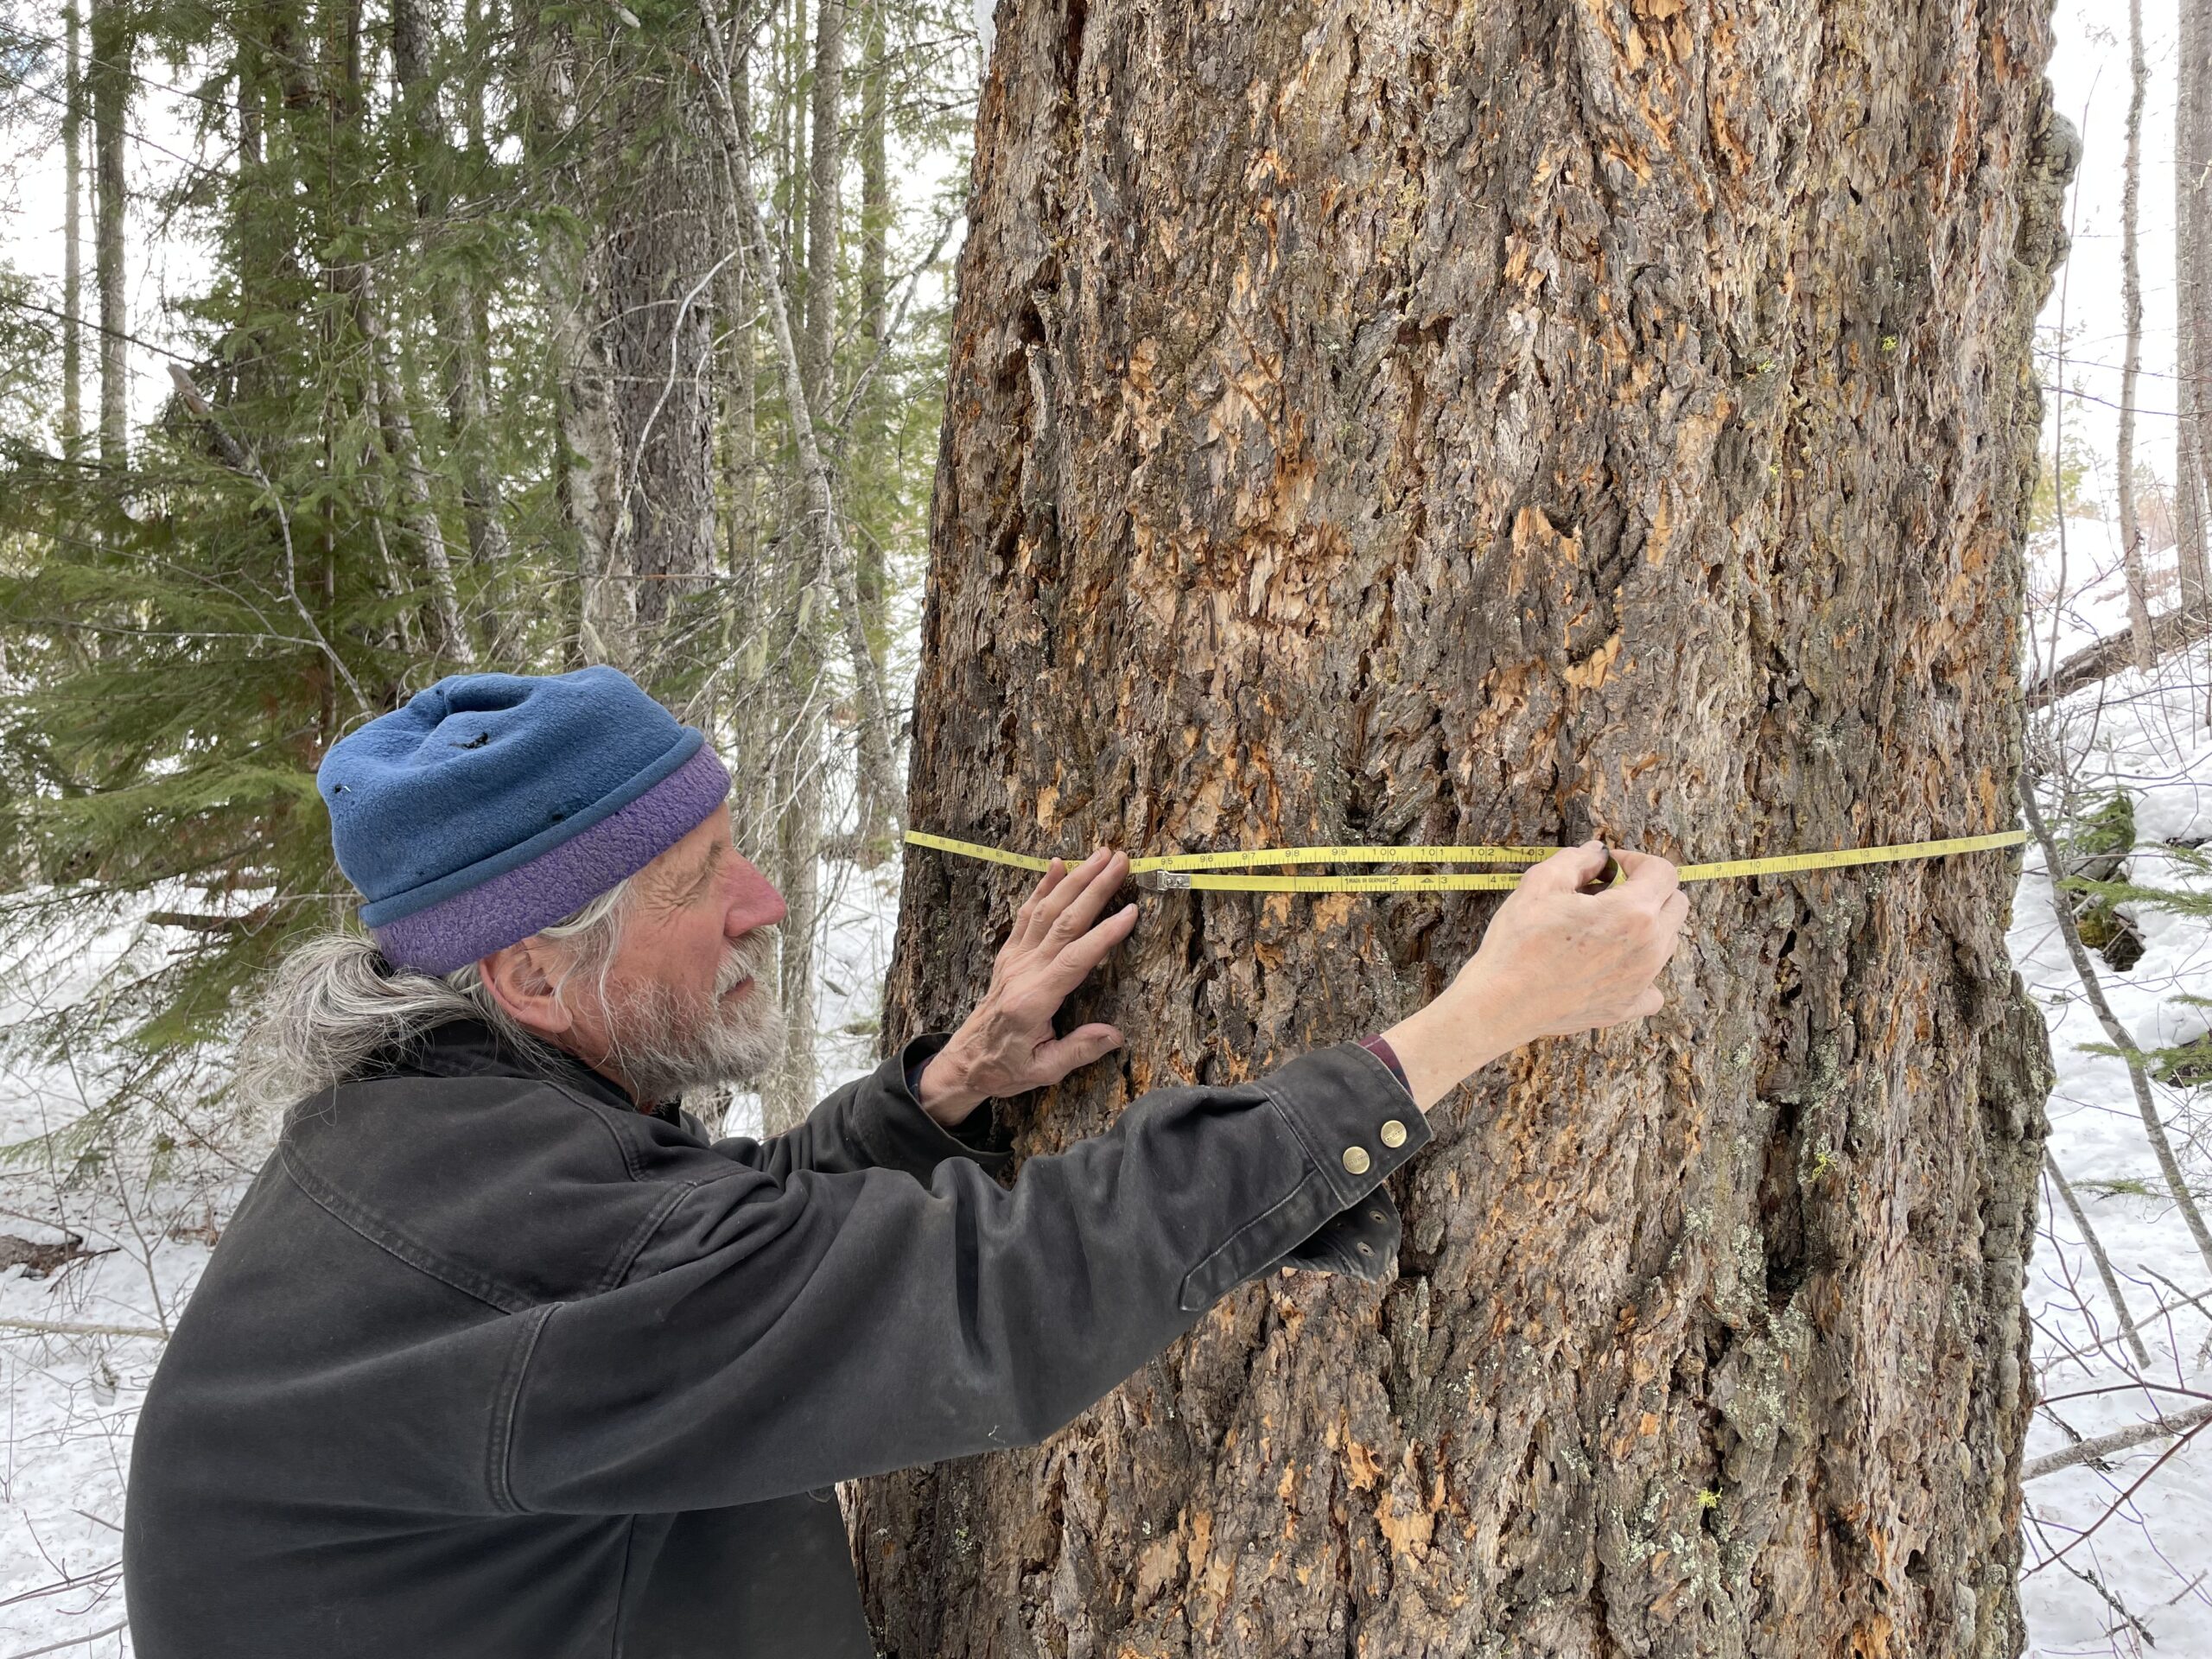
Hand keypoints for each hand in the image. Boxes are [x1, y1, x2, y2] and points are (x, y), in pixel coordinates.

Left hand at [918, 847, 1138, 1124]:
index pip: (1075, 959)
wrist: (966, 1060)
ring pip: (1047, 910)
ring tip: (1101, 855)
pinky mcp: (1009, 954)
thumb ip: (1079, 1051)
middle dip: (1094, 888)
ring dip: (1074, 879)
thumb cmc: (1006, 1068)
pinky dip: (1041, 886)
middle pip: (1064, 922)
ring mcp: (1015, 958)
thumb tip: (1115, 1035)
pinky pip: (1026, 913)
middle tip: (1120, 862)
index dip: (1104, 934)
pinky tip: (1056, 864)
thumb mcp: (1043, 1071)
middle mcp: (1023, 972)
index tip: (1131, 911)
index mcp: (1034, 1000)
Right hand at [1456, 840, 1688, 1040]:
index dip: (1638, 861)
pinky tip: (1613, 967)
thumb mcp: (1541, 883)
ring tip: (1604, 928)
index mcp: (1632, 912)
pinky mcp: (1628, 1007)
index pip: (1664, 873)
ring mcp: (1642, 981)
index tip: (1613, 867)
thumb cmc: (1518, 942)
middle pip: (1677, 906)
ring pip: (1668, 942)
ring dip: (1647, 927)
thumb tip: (1598, 854)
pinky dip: (1641, 973)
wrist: (1502, 1003)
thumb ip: (1579, 859)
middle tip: (1612, 893)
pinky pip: (1654, 988)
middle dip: (1650, 891)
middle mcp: (1649, 948)